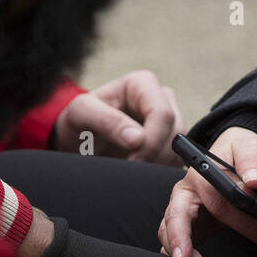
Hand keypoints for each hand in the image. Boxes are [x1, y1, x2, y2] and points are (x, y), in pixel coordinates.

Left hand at [52, 70, 184, 164]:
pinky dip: (160, 171)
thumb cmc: (79, 121)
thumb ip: (107, 121)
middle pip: (174, 132)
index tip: (133, 161)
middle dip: (154, 156)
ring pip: (178, 148)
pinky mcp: (168, 142)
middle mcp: (160, 98)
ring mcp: (167, 121)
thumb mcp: (82, 114)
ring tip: (131, 169)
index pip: (162, 114)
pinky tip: (141, 172)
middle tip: (130, 169)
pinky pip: (176, 160)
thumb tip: (137, 138)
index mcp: (142, 84)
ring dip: (158, 165)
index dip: (151, 142)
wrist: (78, 139)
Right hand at [158, 125, 256, 256]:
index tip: (256, 237)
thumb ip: (252, 162)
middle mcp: (186, 194)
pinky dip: (181, 256)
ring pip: (169, 232)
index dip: (237, 221)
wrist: (234, 156)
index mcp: (199, 175)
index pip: (216, 201)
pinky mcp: (187, 226)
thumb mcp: (250, 148)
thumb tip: (255, 180)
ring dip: (177, 251)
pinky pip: (175, 242)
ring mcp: (183, 211)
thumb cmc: (239, 152)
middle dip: (178, 240)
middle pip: (175, 218)